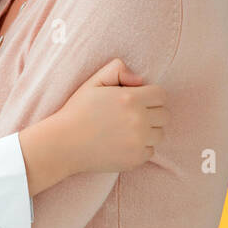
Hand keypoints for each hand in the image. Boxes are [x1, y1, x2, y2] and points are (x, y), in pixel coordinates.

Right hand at [58, 58, 167, 173]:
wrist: (63, 144)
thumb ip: (117, 69)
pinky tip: (122, 144)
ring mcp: (139, 141)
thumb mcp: (93, 82)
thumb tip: (140, 80)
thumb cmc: (77, 111)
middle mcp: (139, 120)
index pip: (161, 95)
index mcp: (131, 98)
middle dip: (151, 113)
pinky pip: (151, 151)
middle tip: (130, 116)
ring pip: (160, 134)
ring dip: (148, 131)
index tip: (136, 101)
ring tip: (126, 130)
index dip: (150, 96)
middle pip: (164, 115)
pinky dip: (140, 148)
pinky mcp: (136, 158)